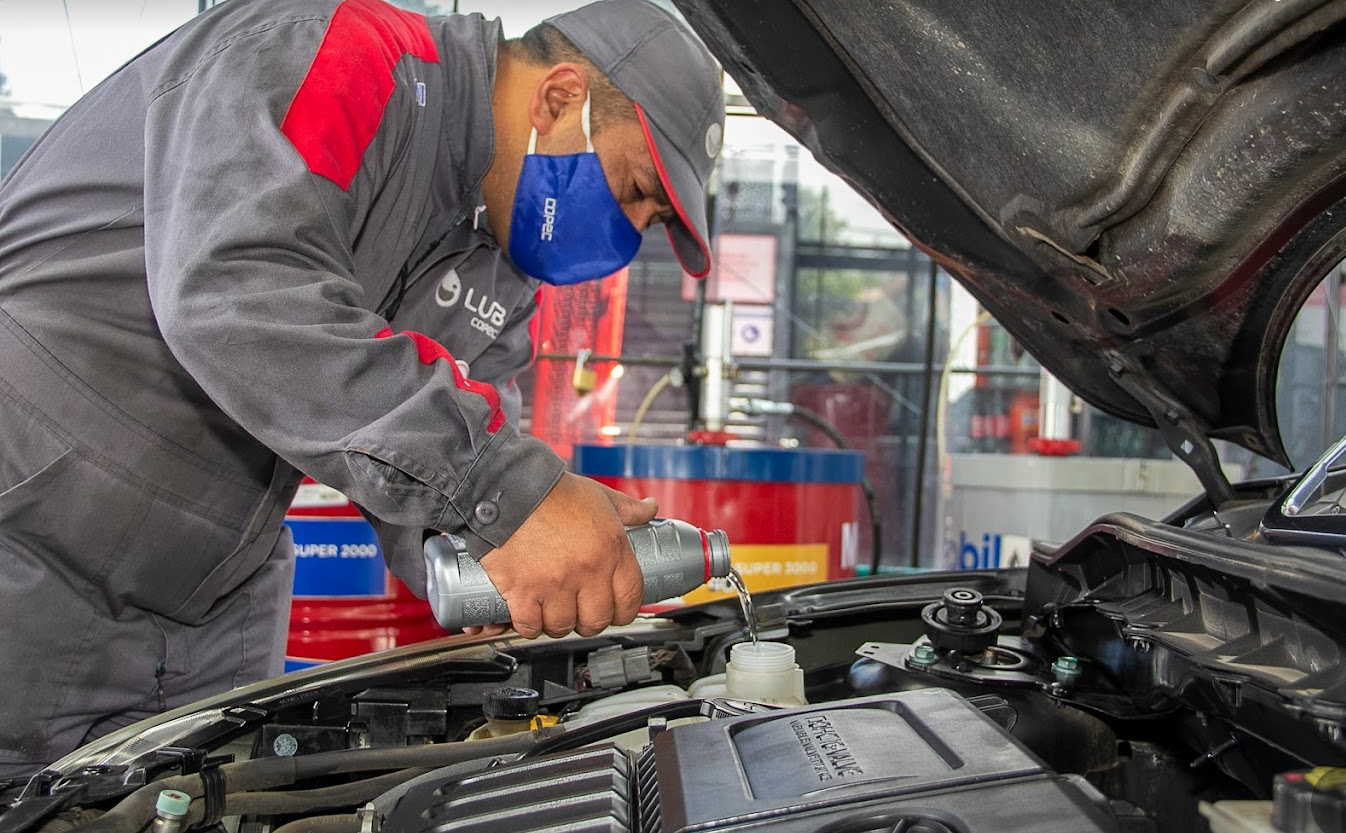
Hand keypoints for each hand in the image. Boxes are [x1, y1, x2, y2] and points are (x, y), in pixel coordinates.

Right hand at [463, 473, 657, 638]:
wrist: (510, 488)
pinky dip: (530, 627)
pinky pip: (530, 625)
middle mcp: (586, 570)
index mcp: (611, 549)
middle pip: (597, 619)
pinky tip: (531, 618)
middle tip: (583, 615)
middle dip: (591, 622)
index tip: (617, 612)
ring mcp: (554, 583)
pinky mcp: (522, 589)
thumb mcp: (601, 496)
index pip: (630, 598)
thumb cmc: (553, 491)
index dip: (625, 611)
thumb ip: (629, 507)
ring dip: (560, 625)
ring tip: (555, 614)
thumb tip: (650, 508)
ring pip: (563, 626)